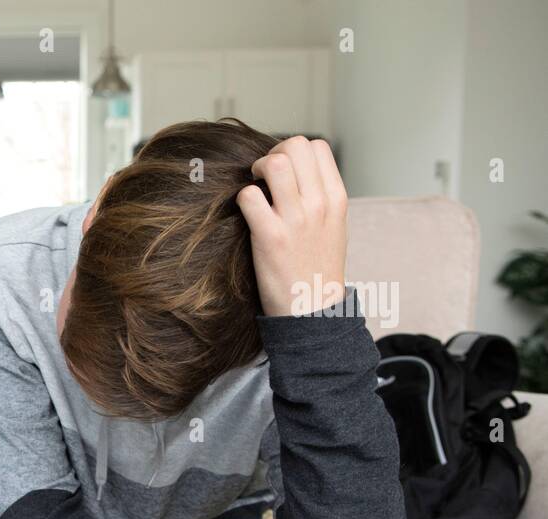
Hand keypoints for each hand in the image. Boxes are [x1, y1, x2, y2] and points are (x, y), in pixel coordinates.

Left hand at [237, 136, 347, 316]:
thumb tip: (298, 173)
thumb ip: (321, 197)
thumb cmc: (317, 269)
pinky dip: (242, 199)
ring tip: (255, 189)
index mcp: (336, 198)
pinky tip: (246, 214)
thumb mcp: (334, 227)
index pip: (317, 146)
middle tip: (263, 177)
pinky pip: (249, 196)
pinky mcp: (271, 237)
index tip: (282, 171)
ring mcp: (296, 219)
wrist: (314, 311)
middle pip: (295, 146)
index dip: (293, 150)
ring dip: (256, 170)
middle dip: (272, 153)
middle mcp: (319, 204)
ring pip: (275, 163)